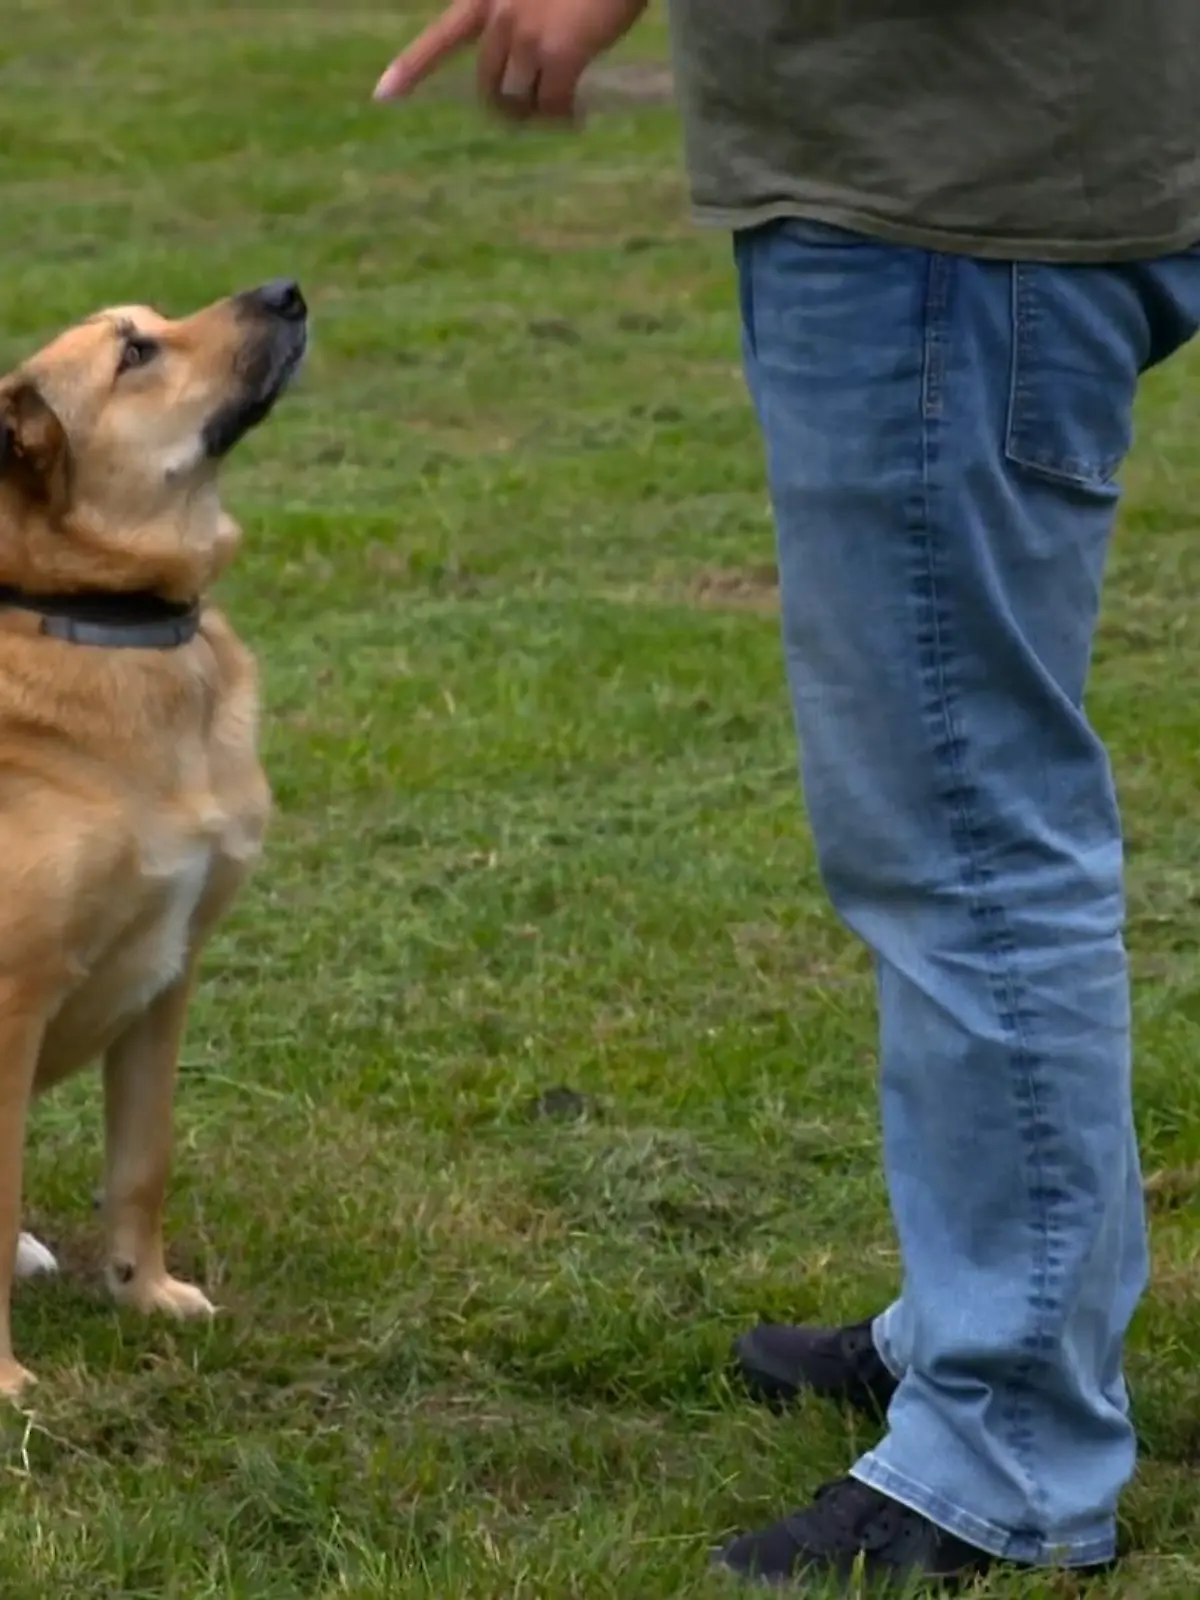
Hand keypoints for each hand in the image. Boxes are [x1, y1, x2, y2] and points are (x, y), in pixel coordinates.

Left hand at [373, 0, 647, 121]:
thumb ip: (522, 20)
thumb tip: (526, 71)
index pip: (441, 39)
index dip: (411, 70)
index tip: (381, 96)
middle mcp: (501, 17)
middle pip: (490, 88)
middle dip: (510, 110)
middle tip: (537, 115)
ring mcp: (528, 37)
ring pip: (520, 102)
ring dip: (540, 116)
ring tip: (564, 114)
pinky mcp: (560, 54)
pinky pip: (552, 106)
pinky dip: (563, 118)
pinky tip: (578, 116)